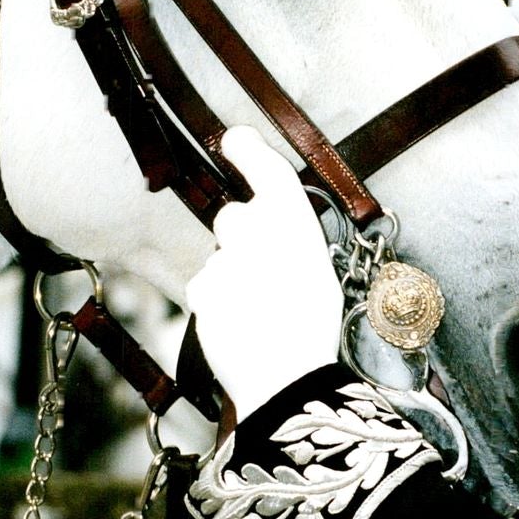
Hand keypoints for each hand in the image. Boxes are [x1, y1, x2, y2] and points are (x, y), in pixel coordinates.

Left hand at [186, 126, 343, 418]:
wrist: (285, 378)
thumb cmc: (311, 330)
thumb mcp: (318, 273)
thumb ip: (291, 243)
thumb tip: (274, 238)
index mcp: (296, 224)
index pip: (268, 170)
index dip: (248, 149)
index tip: (235, 140)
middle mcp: (257, 231)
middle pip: (234, 219)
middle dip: (242, 239)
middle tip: (264, 274)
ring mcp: (224, 258)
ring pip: (221, 258)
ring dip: (233, 276)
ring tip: (258, 310)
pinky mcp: (201, 287)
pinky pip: (208, 287)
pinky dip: (220, 303)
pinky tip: (240, 324)